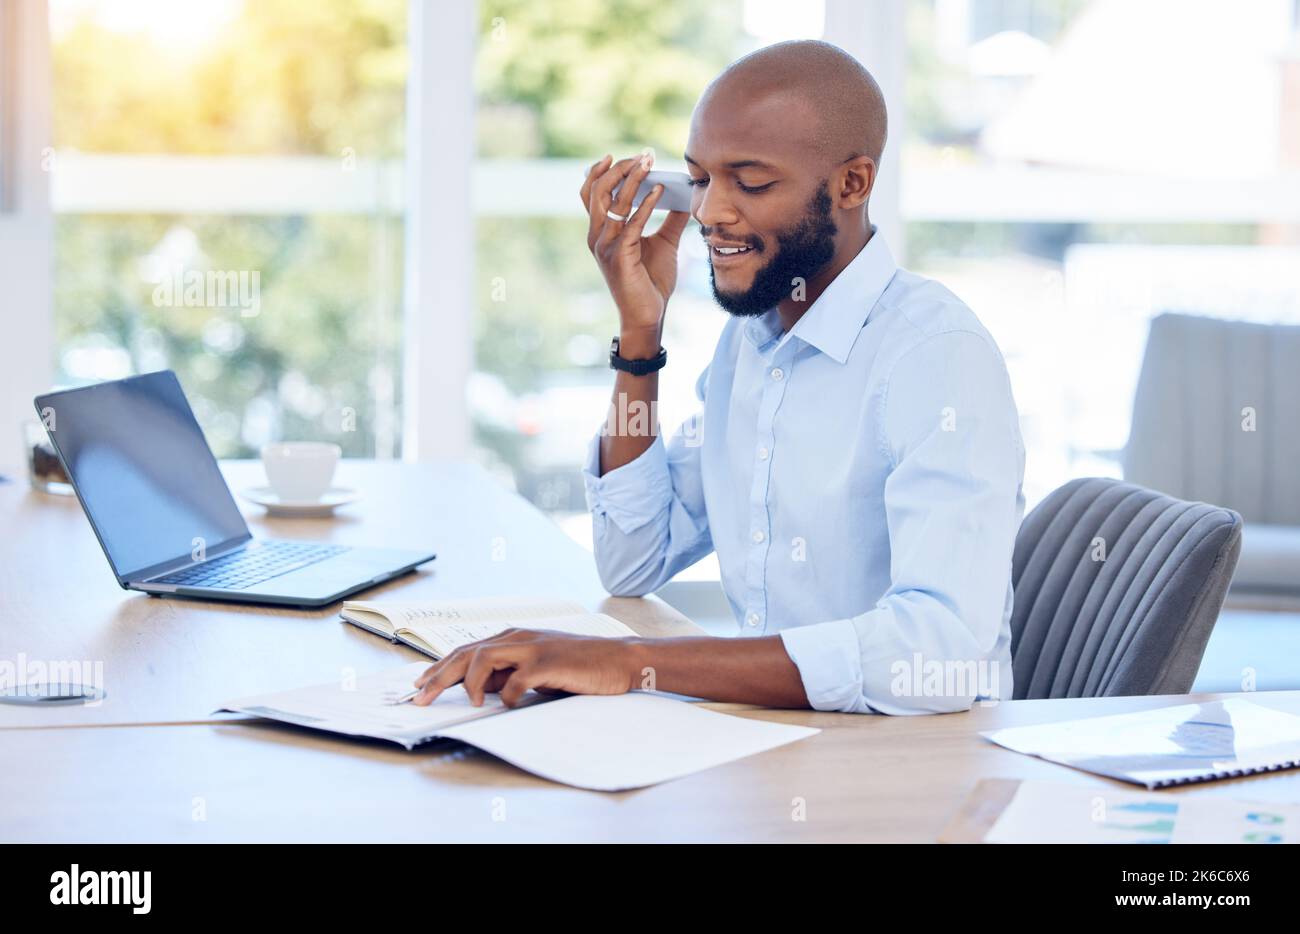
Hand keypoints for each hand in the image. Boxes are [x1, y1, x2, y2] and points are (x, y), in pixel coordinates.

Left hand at [411, 630, 641, 707]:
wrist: (618, 660)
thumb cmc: (578, 667)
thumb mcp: (536, 669)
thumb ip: (509, 674)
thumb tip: (479, 690)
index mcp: (513, 638)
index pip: (466, 651)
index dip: (440, 668)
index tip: (420, 685)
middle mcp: (518, 638)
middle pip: (467, 653)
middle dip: (439, 676)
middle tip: (419, 697)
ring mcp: (532, 648)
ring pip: (484, 658)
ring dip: (470, 683)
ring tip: (468, 704)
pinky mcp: (548, 663)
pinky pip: (516, 679)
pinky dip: (507, 695)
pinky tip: (508, 704)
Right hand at [579, 151, 690, 336]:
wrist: (648, 315)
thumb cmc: (652, 281)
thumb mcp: (664, 243)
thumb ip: (671, 220)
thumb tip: (686, 196)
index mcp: (601, 232)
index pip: (591, 193)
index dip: (601, 171)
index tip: (621, 155)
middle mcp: (597, 237)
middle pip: (597, 191)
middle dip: (619, 169)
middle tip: (643, 156)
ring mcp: (605, 247)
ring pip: (612, 202)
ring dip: (631, 179)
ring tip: (648, 164)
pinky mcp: (618, 257)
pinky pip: (631, 224)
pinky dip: (646, 204)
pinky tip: (661, 192)